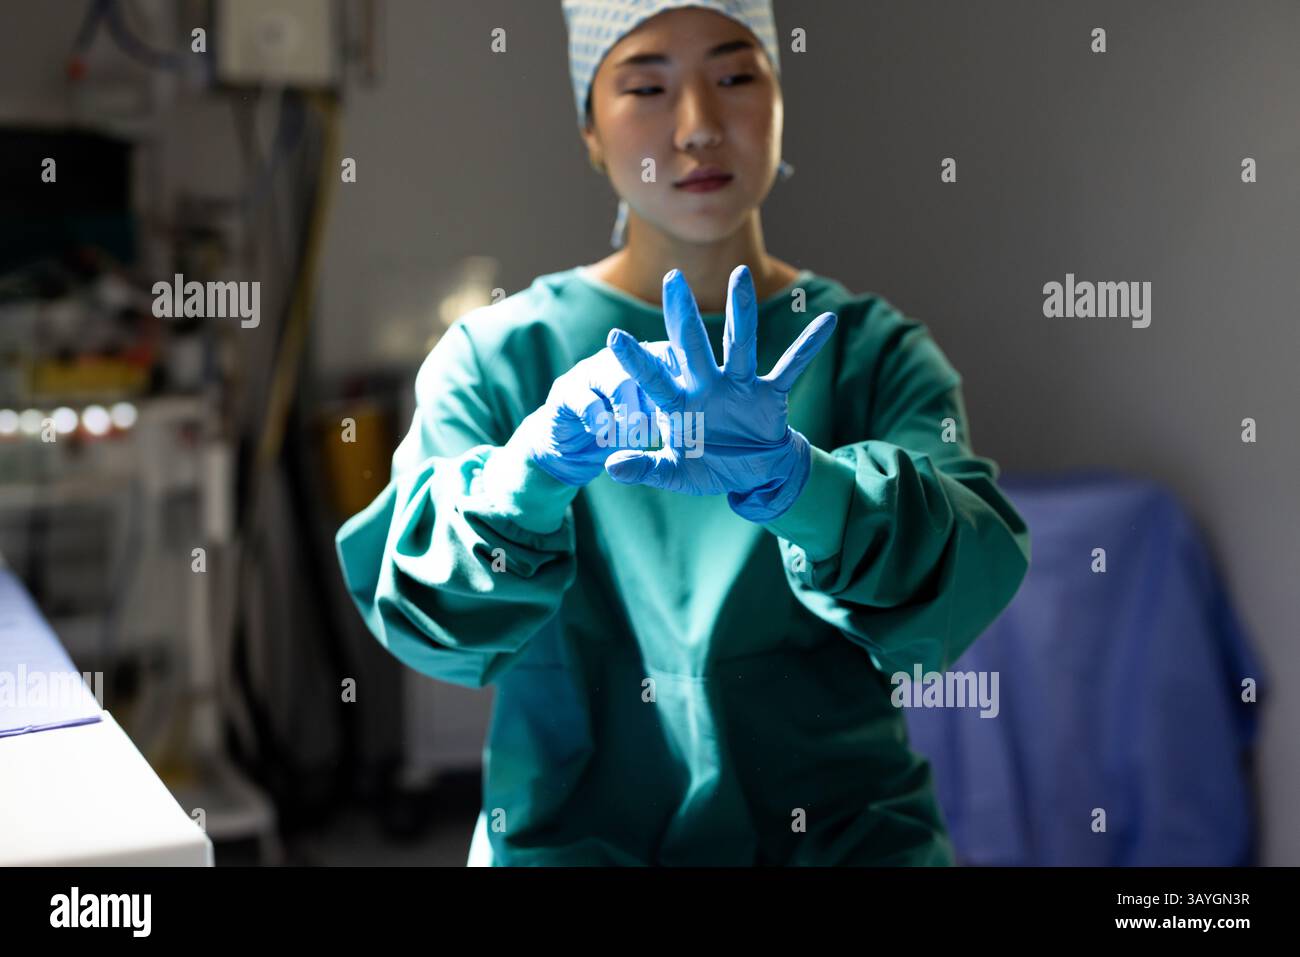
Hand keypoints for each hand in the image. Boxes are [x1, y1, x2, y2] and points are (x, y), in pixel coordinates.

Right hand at [505, 341, 679, 485]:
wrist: (570, 453)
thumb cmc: (618, 433)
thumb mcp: (650, 423)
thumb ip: (668, 413)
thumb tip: (694, 416)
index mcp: (641, 363)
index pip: (667, 353)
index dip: (680, 368)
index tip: (693, 391)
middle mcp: (616, 359)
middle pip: (643, 358)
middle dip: (656, 379)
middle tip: (666, 415)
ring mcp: (589, 372)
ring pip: (619, 379)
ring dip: (630, 412)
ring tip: (631, 434)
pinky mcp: (565, 392)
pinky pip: (587, 401)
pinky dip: (600, 421)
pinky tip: (602, 433)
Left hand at [603, 265, 836, 521]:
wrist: (752, 473)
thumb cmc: (709, 466)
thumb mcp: (676, 473)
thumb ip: (646, 468)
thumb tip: (611, 468)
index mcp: (680, 404)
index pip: (654, 378)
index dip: (637, 359)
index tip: (614, 336)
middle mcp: (707, 385)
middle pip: (692, 344)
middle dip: (682, 313)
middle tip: (673, 278)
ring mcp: (739, 386)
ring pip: (739, 343)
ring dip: (741, 311)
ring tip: (741, 273)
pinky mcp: (769, 394)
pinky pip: (790, 367)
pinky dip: (808, 347)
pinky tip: (825, 321)